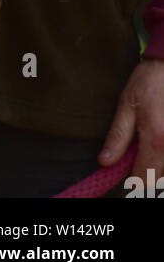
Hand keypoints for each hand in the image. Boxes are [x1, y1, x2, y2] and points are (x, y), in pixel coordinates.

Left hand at [99, 57, 163, 185]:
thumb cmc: (147, 81)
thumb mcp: (126, 105)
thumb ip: (117, 136)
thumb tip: (105, 161)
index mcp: (156, 138)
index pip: (144, 177)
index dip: (132, 180)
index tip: (124, 173)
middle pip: (159, 177)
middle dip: (146, 172)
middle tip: (136, 156)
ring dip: (157, 163)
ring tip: (148, 145)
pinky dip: (163, 154)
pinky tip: (157, 139)